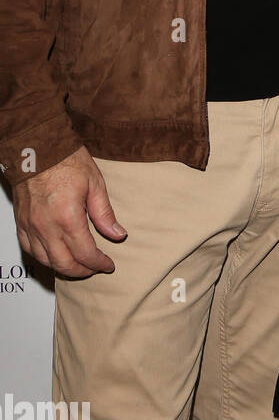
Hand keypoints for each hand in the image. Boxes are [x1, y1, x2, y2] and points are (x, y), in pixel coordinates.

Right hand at [12, 146, 126, 277]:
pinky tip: (54, 254)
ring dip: (63, 267)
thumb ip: (104, 213)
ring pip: (45, 260)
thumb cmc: (67, 160)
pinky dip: (44, 257)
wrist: (37, 147)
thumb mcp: (94, 183)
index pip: (85, 253)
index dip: (98, 263)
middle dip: (82, 271)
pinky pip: (29, 249)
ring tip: (78, 264)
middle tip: (95, 268)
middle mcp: (46, 226)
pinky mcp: (21, 222)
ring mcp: (31, 226)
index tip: (108, 265)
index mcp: (67, 217)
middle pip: (64, 263)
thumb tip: (117, 234)